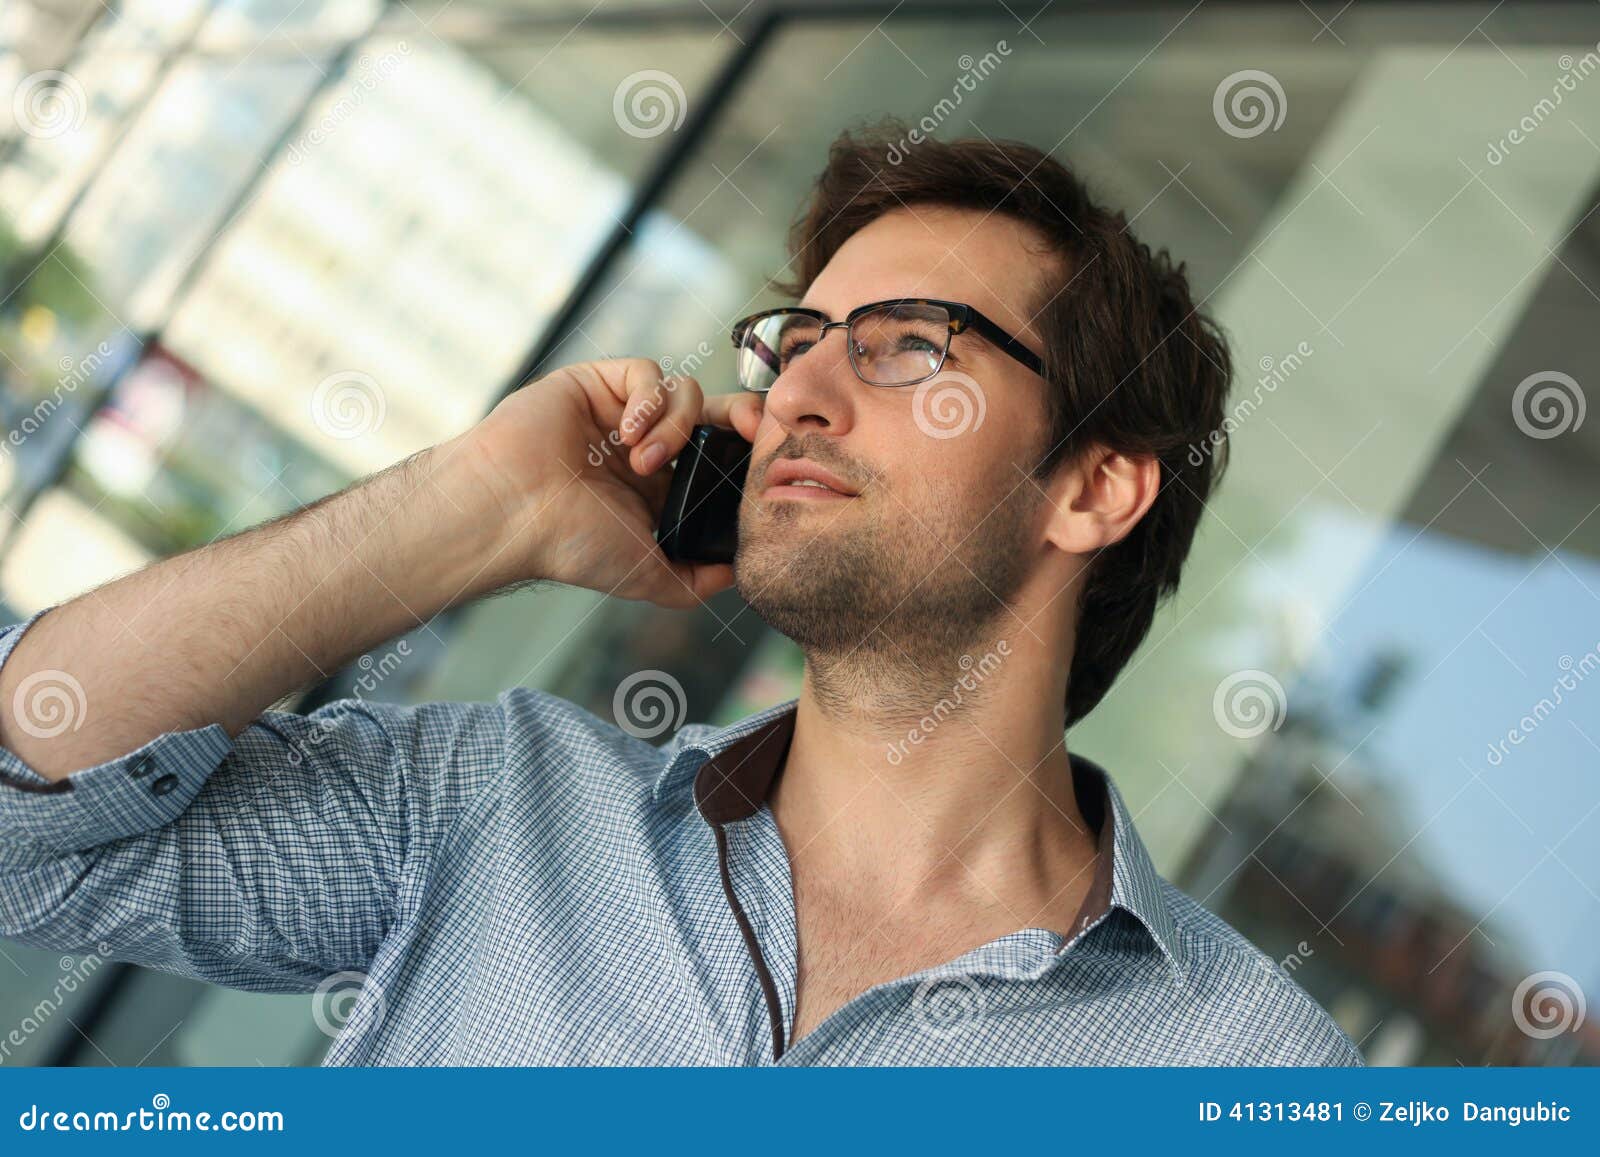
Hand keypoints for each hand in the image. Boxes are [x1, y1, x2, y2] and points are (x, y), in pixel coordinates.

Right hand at [460, 358, 763, 608]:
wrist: (514, 513)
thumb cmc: (570, 546)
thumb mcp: (647, 575)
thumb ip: (694, 581)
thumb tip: (736, 576)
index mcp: (657, 487)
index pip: (717, 455)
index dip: (745, 450)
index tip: (766, 455)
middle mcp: (642, 446)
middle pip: (712, 413)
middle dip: (739, 416)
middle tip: (751, 427)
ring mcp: (619, 413)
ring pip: (684, 392)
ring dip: (676, 425)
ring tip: (644, 461)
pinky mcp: (597, 383)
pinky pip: (647, 373)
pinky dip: (650, 400)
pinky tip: (630, 434)